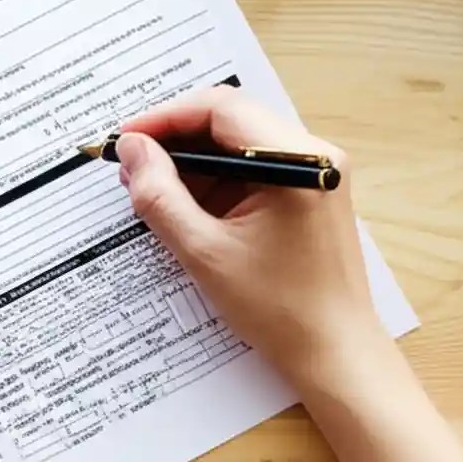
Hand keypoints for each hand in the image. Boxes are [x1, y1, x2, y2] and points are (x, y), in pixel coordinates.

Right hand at [118, 86, 462, 461]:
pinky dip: (216, 180)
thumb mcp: (205, 252)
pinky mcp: (309, 191)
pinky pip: (253, 168)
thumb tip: (132, 149)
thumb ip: (160, 195)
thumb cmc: (280, 311)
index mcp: (298, 159)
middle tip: (132, 166)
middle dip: (176, 140)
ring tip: (151, 190)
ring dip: (193, 162)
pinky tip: (185, 205)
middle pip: (230, 121)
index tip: (127, 139)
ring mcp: (315, 170)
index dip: (165, 118)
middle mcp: (313, 152)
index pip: (221, 108)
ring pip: (238, 144)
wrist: (335, 353)